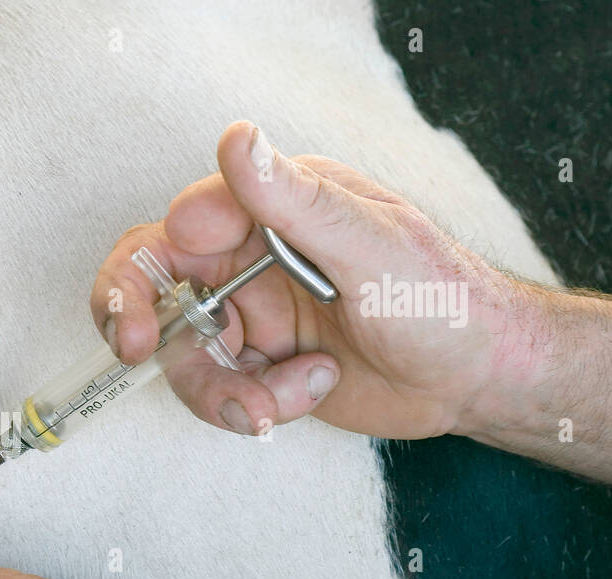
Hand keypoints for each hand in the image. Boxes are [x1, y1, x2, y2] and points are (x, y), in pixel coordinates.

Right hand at [89, 120, 525, 439]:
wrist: (477, 378)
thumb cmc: (441, 298)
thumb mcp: (369, 244)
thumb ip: (295, 199)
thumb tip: (237, 139)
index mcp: (274, 210)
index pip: (177, 229)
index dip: (143, 272)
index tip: (142, 321)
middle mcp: (252, 258)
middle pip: (157, 285)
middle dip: (134, 320)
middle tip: (134, 349)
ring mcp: (253, 314)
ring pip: (184, 353)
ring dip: (220, 387)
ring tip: (272, 405)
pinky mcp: (261, 365)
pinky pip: (221, 390)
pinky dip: (257, 404)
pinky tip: (312, 389)